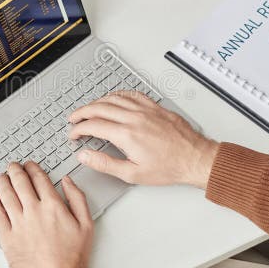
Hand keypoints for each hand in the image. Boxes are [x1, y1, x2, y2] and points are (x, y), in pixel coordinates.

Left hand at [0, 162, 93, 267]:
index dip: (32, 168)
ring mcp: (18, 224)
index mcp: (53, 206)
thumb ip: (78, 199)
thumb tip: (68, 181)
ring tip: (2, 176)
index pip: (39, 178)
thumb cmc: (73, 256)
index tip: (29, 165)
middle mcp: (33, 211)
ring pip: (5, 194)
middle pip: (19, 182)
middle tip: (13, 166)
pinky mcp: (7, 237)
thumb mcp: (87, 224)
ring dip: (2, 181)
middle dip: (15, 170)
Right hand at [68, 90, 218, 188]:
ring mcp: (145, 109)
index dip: (78, 129)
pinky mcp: (154, 107)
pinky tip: (112, 99)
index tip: (74, 134)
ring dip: (96, 102)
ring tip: (88, 109)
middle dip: (82, 112)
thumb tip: (86, 156)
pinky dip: (117, 95)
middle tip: (74, 119)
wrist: (194, 158)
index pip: (93, 125)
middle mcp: (134, 118)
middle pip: (99, 108)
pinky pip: (131, 94)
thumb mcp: (133, 174)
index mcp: (127, 134)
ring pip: (113, 98)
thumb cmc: (169, 167)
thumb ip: (105, 164)